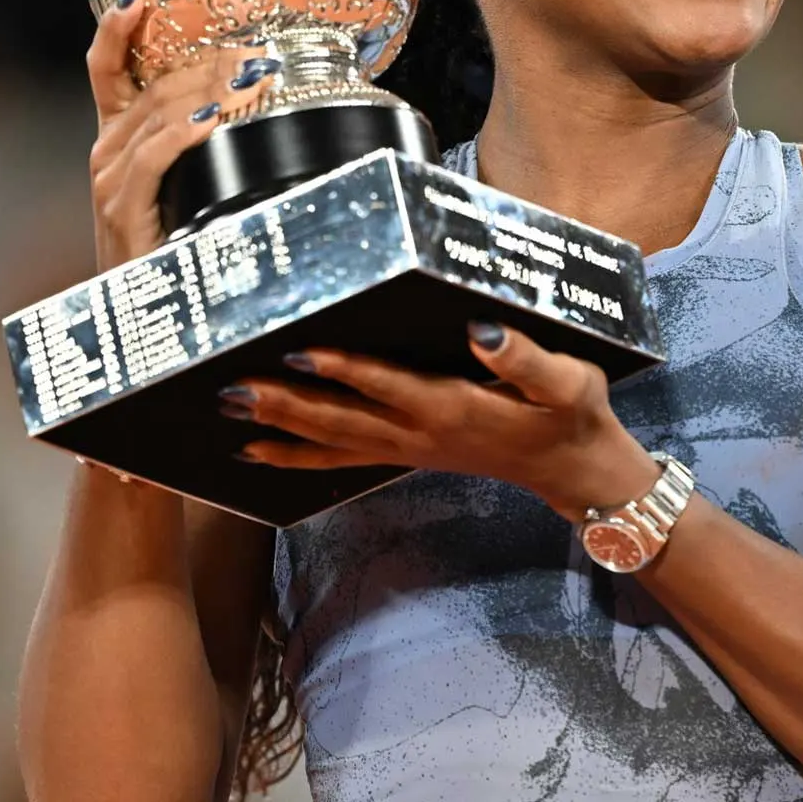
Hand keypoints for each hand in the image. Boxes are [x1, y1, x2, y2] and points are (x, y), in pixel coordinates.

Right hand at [84, 0, 278, 268]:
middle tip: (258, 50)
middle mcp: (106, 148)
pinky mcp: (122, 206)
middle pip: (154, 83)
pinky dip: (183, 133)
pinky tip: (212, 120)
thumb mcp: (187, 183)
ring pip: (158, 112)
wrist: (142, 316)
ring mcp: (109, 177)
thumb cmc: (173, 245)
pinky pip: (151, 156)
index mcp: (118, 136)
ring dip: (209, 89)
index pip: (107, 67)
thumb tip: (259, 100)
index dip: (118, 27)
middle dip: (208, 60)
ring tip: (253, 75)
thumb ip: (204, 143)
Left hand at [223, 322, 661, 520]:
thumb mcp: (567, 382)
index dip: (343, 368)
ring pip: (332, 440)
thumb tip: (482, 330)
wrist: (573, 471)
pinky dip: (297, 456)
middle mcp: (420, 432)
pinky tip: (258, 452)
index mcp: (453, 406)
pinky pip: (341, 459)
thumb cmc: (572, 416)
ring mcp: (408, 448)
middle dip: (286, 403)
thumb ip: (526, 359)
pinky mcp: (405, 454)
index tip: (300, 350)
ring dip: (279, 428)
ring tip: (229, 415)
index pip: (388, 384)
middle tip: (234, 388)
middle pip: (341, 419)